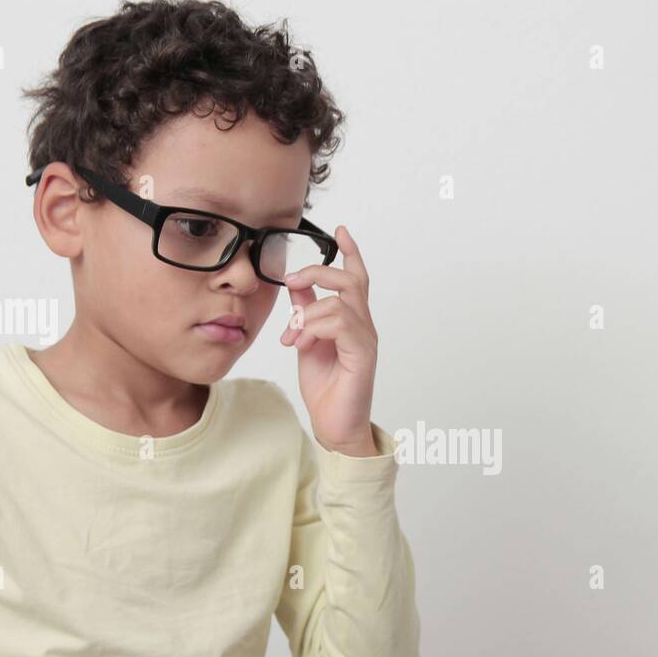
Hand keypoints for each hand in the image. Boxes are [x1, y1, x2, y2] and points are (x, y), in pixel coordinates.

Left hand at [280, 225, 379, 456]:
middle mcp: (363, 327)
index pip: (355, 279)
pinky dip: (313, 328)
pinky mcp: (362, 355)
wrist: (334, 426)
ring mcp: (365, 340)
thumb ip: (304, 315)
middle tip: (294, 280)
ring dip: (307, 314)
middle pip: (351, 281)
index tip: (340, 229)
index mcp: (351, 322)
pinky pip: (340, 324)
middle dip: (320, 272)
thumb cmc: (325, 389)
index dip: (350, 253)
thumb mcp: (306, 344)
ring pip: (340, 302)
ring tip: (291, 336)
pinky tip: (300, 344)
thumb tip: (296, 290)